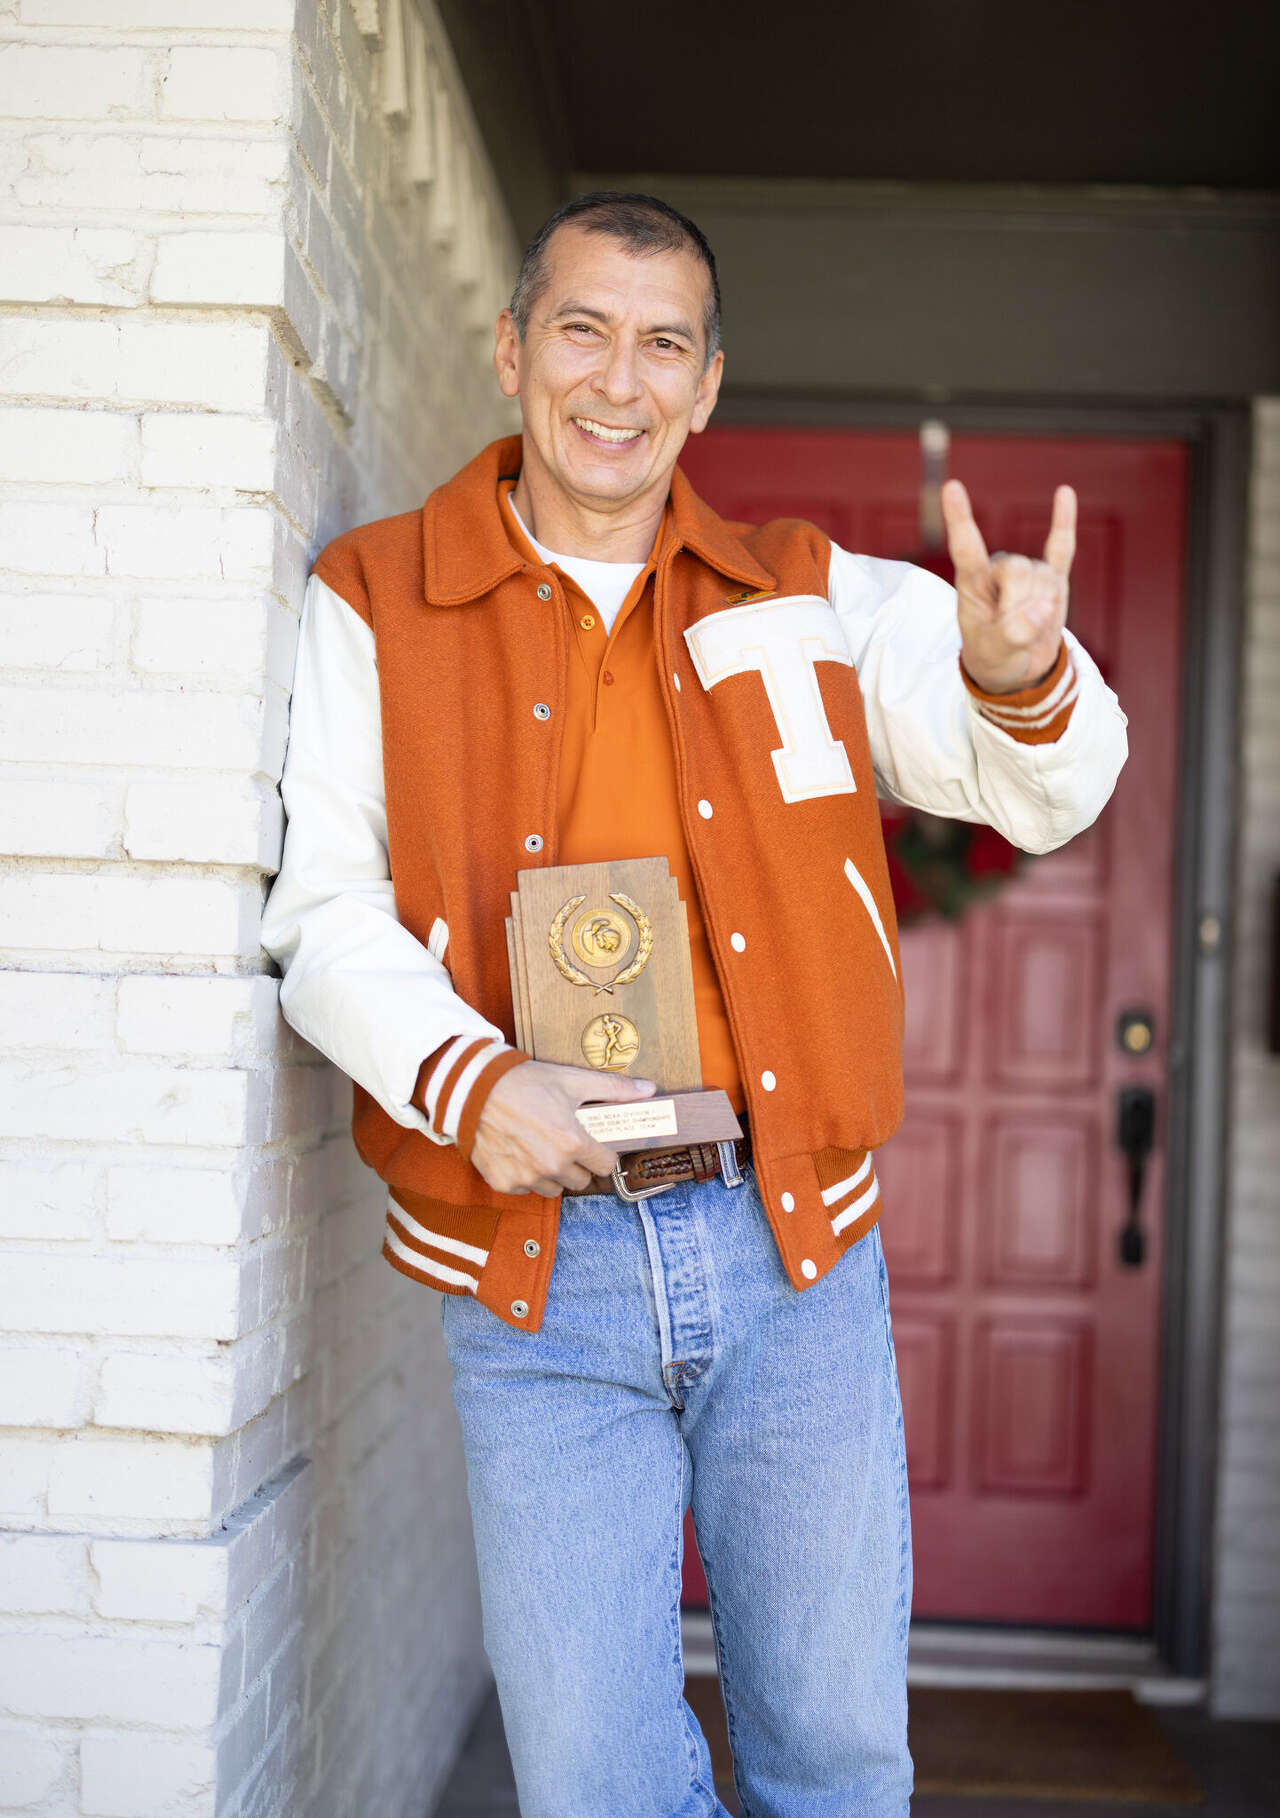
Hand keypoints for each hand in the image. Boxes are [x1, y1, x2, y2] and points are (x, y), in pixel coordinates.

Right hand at [470, 1059, 656, 1196]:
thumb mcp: (571, 1080)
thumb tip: (648, 1090)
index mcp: (572, 1142)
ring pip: (554, 1189)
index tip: (592, 1143)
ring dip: (553, 1174)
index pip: (606, 1165)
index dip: (602, 1153)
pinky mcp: (504, 1183)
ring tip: (540, 1147)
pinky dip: (526, 1176)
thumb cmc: (523, 1082)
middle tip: (563, 1141)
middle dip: (578, 1164)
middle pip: (582, 1181)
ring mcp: (526, 1177)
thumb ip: (613, 1088)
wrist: (472, 1090)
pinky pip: (526, 1189)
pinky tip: (518, 1152)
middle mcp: (552, 1166)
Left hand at [941, 479, 1075, 694]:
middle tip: (1015, 632)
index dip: (959, 518)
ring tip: (1030, 627)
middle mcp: (998, 571)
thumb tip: (1042, 608)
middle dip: (1020, 604)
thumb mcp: (993, 654)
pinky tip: (1065, 492)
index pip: (965, 546)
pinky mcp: (1053, 578)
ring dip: (1041, 607)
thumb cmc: (993, 658)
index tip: (951, 487)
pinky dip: (1064, 522)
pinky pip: (1061, 548)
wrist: (1017, 671)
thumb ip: (1012, 635)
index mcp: (972, 584)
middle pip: (1016, 569)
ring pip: (1042, 576)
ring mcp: (1026, 573)